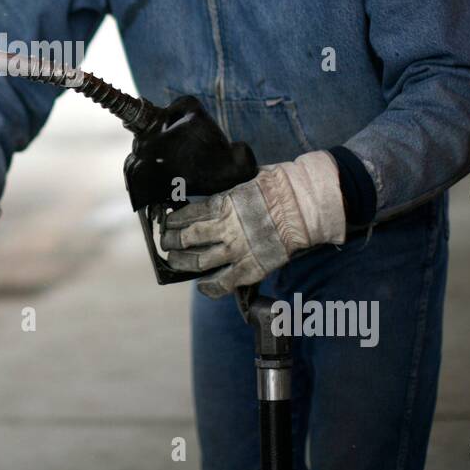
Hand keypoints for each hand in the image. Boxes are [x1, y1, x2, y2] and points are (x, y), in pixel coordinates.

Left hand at [159, 150, 345, 297]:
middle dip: (172, 242)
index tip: (167, 223)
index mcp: (222, 204)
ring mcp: (236, 250)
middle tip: (166, 243)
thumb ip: (226, 193)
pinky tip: (202, 286)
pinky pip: (223, 283)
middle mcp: (225, 228)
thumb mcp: (244, 181)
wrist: (303, 206)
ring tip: (174, 261)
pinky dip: (209, 288)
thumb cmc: (277, 188)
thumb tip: (211, 194)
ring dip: (182, 262)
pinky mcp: (250, 268)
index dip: (173, 221)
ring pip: (199, 262)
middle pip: (187, 238)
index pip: (187, 214)